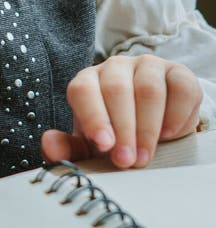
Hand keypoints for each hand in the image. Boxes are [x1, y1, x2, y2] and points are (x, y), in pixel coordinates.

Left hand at [41, 55, 201, 168]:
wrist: (153, 127)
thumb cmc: (116, 134)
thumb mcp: (91, 146)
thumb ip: (68, 148)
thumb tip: (48, 144)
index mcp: (88, 81)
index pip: (82, 90)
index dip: (93, 117)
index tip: (103, 145)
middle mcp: (115, 67)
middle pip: (116, 89)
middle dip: (123, 129)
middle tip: (126, 161)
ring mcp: (147, 66)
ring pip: (148, 88)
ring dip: (147, 127)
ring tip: (145, 155)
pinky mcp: (178, 72)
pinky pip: (180, 88)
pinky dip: (176, 114)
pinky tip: (169, 134)